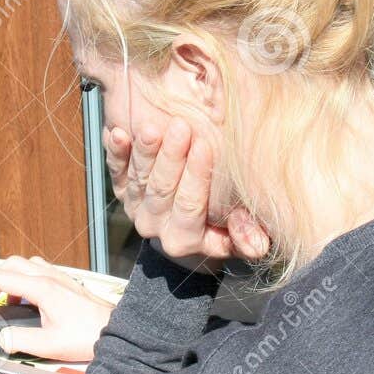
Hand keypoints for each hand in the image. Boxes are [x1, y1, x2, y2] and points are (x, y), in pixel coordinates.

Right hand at [0, 255, 117, 362]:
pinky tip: (29, 302)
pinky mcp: (66, 282)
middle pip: (9, 264)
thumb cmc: (88, 335)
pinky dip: (25, 281)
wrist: (115, 331)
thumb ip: (20, 340)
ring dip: (10, 279)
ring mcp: (59, 277)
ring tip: (8, 302)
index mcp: (41, 288)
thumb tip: (3, 338)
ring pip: (24, 264)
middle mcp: (49, 277)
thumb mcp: (48, 345)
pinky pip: (38, 271)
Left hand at [106, 118, 269, 272]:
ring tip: (153, 129)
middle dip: (171, 157)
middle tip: (181, 128)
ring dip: (145, 152)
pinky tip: (117, 135)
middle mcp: (155, 226)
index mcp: (183, 239)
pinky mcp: (122, 190)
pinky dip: (116, 153)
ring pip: (139, 178)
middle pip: (161, 189)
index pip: (190, 205)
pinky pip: (116, 171)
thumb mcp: (238, 233)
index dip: (196, 176)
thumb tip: (257, 245)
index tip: (205, 147)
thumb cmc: (224, 222)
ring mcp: (136, 207)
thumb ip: (248, 237)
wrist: (191, 219)